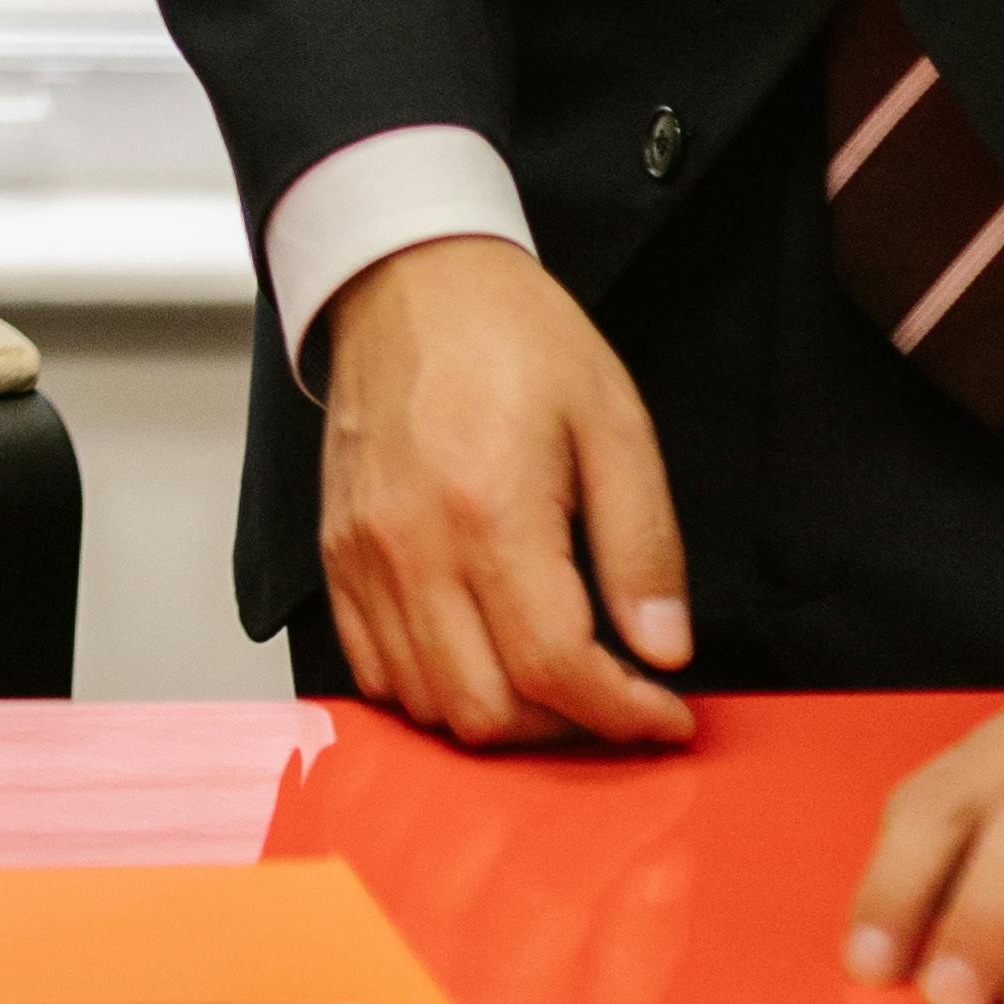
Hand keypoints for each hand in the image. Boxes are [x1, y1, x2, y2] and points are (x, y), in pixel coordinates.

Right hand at [313, 234, 691, 748]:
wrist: (406, 277)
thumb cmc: (513, 335)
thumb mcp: (614, 420)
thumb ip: (643, 543)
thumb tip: (662, 649)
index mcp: (490, 508)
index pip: (556, 667)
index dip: (623, 713)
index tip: (667, 713)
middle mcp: (413, 545)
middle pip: (486, 709)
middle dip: (566, 727)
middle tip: (616, 695)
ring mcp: (363, 555)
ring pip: (427, 703)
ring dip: (502, 716)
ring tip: (555, 679)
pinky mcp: (336, 554)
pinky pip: (373, 669)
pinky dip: (434, 689)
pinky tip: (484, 656)